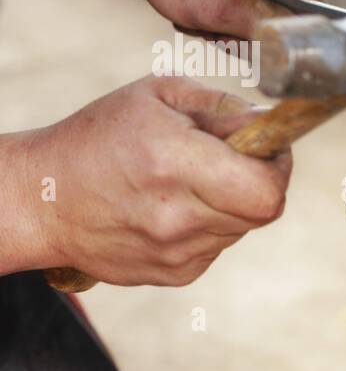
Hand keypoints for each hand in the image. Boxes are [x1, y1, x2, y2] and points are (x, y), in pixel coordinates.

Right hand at [1, 76, 290, 285]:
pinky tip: (172, 208)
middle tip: (230, 161)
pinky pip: (218, 246)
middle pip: (262, 209)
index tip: (266, 149)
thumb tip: (270, 125)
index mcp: (174, 163)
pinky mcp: (174, 274)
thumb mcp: (158, 95)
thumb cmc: (100, 137)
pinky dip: (208, 226)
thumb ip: (223, 106)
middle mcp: (177, 215)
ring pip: (241, 228)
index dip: (278, 166)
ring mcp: (175, 252)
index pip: (267, 188)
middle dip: (257, 181)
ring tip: (188, 183)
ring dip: (230, 203)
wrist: (42, 198)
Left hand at [114, 0, 322, 38]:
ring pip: (254, 15)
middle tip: (209, 24)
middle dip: (243, 33)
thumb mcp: (219, 11)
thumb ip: (261, 36)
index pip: (312, 28)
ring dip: (222, 22)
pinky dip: (213, 6)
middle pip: (280, 25)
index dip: (282, 47)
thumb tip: (289, 56)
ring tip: (194, 8)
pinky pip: (237, 0)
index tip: (243, 43)